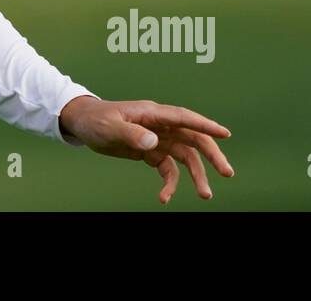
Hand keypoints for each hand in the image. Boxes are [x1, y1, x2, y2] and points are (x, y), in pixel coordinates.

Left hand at [59, 96, 234, 203]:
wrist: (82, 124)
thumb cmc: (96, 119)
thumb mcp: (110, 126)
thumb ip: (131, 133)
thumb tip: (154, 142)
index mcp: (152, 114)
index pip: (184, 118)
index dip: (205, 125)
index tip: (225, 134)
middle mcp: (160, 125)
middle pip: (193, 138)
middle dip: (211, 155)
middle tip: (227, 173)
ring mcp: (157, 139)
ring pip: (185, 156)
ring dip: (196, 175)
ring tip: (205, 195)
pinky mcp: (150, 152)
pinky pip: (167, 168)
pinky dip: (170, 183)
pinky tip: (165, 197)